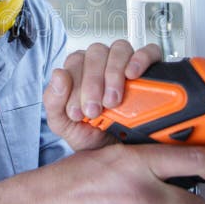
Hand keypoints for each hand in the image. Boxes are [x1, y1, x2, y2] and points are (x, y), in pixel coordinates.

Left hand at [43, 40, 161, 150]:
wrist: (122, 154)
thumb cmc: (93, 136)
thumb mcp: (66, 126)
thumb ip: (54, 101)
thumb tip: (58, 74)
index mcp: (79, 71)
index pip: (75, 61)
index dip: (75, 86)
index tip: (79, 113)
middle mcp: (101, 62)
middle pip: (95, 53)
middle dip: (93, 83)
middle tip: (95, 110)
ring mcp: (126, 62)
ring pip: (119, 49)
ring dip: (114, 74)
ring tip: (114, 101)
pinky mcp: (150, 67)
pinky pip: (149, 52)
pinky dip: (140, 60)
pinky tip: (133, 75)